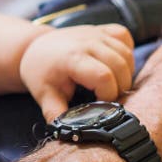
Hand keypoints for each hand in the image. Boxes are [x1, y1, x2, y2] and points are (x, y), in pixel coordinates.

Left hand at [20, 24, 134, 120]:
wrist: (34, 47)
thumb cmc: (40, 72)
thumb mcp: (44, 95)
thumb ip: (57, 114)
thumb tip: (67, 132)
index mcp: (72, 58)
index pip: (104, 77)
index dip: (108, 94)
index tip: (99, 103)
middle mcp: (87, 41)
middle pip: (120, 67)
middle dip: (119, 87)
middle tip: (105, 96)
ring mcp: (95, 32)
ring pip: (126, 54)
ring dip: (125, 73)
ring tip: (110, 84)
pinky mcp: (101, 28)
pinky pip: (124, 36)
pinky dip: (126, 52)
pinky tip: (115, 65)